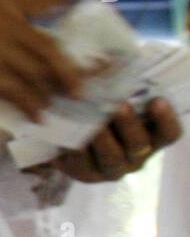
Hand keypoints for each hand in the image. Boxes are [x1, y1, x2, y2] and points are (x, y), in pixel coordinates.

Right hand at [0, 0, 85, 118]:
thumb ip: (14, 28)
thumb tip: (60, 54)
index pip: (43, 2)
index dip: (71, 5)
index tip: (98, 5)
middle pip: (48, 47)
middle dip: (70, 71)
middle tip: (84, 87)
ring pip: (36, 74)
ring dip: (51, 93)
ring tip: (60, 104)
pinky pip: (20, 94)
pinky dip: (32, 107)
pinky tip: (38, 116)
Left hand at [46, 98, 181, 181]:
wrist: (67, 132)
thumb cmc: (99, 108)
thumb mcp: (113, 97)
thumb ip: (121, 87)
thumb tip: (113, 61)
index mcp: (151, 135)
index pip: (169, 132)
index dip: (166, 118)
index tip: (158, 99)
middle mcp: (136, 155)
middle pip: (139, 144)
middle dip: (129, 124)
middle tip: (119, 105)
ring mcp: (113, 167)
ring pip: (112, 157)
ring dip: (102, 138)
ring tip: (91, 122)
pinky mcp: (87, 174)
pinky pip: (83, 166)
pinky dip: (76, 151)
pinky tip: (68, 138)